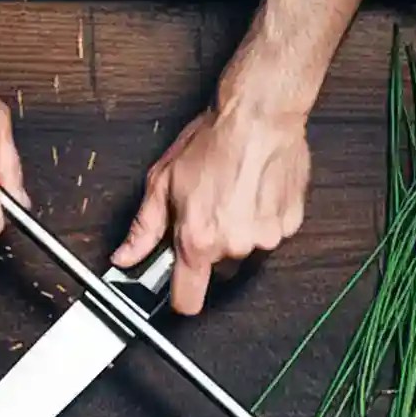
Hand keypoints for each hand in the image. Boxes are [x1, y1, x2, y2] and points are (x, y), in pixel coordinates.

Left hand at [109, 106, 308, 314]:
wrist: (259, 115)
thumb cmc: (213, 141)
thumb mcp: (162, 181)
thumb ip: (144, 228)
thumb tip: (126, 256)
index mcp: (198, 240)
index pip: (188, 301)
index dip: (181, 297)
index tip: (179, 285)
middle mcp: (234, 245)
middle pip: (218, 272)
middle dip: (210, 250)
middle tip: (206, 214)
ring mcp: (265, 237)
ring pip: (245, 251)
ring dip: (237, 233)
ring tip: (231, 197)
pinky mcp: (289, 224)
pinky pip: (269, 234)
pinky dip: (260, 220)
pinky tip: (252, 192)